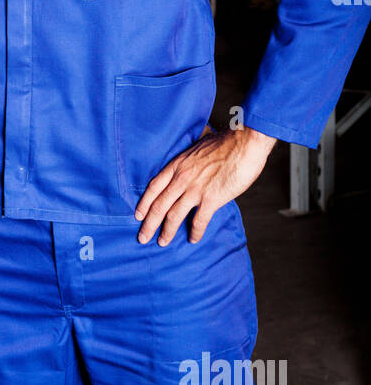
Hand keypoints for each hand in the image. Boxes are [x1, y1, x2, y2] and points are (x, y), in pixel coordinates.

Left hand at [135, 124, 275, 245]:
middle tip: (142, 237)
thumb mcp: (198, 146)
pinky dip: (195, 232)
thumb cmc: (227, 142)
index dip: (144, 203)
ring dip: (167, 231)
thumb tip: (190, 161)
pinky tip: (193, 239)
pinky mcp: (212, 198)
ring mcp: (195, 189)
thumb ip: (190, 159)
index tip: (138, 215)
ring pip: (174, 216)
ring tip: (162, 242)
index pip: (153, 187)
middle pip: (159, 205)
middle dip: (149, 224)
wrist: (245, 142)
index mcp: (177, 165)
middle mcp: (182, 178)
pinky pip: (199, 221)